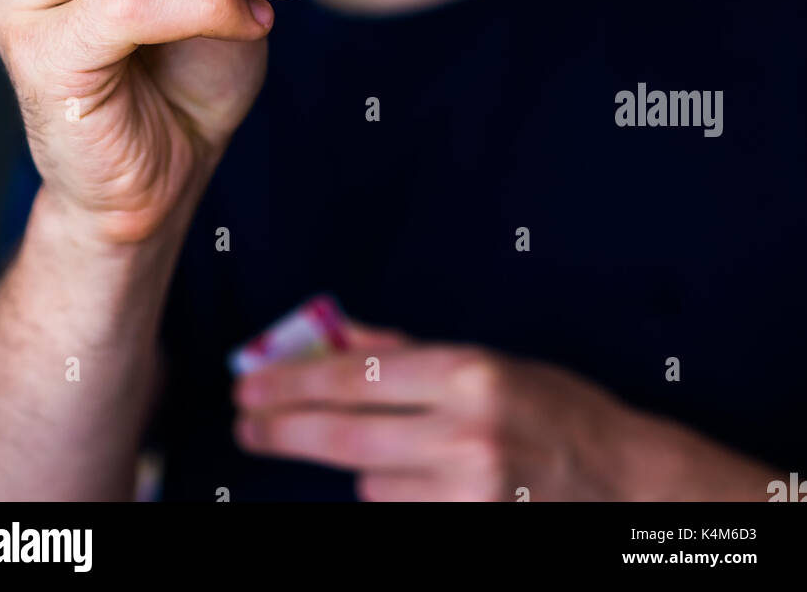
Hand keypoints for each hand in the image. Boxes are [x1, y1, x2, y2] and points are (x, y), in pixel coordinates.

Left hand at [234, 322, 775, 501]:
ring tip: (399, 452)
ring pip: (369, 486)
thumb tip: (337, 338)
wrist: (623, 481)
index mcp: (467, 375)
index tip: (251, 383)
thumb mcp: (487, 361)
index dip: (293, 382)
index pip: (355, 377)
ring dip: (362, 469)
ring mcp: (467, 493)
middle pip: (345, 438)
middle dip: (285, 429)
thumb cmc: (555, 410)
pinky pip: (399, 516)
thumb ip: (406, 352)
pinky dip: (395, 498)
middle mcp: (464, 435)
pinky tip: (420, 481)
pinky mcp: (468, 531)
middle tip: (245, 423)